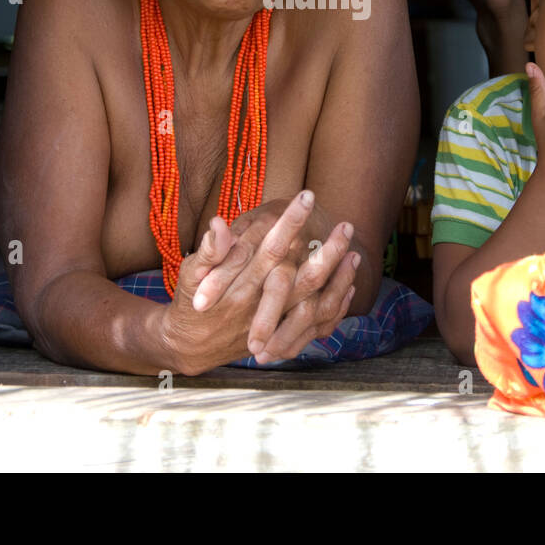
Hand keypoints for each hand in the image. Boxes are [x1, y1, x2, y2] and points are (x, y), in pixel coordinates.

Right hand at [158, 190, 355, 373]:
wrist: (190, 347)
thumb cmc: (189, 302)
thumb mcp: (189, 275)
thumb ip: (208, 251)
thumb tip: (219, 223)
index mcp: (240, 285)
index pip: (272, 248)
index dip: (291, 222)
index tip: (307, 197)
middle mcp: (260, 306)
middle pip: (303, 277)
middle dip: (328, 250)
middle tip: (347, 225)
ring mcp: (274, 325)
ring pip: (315, 302)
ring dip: (338, 278)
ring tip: (355, 252)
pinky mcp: (280, 337)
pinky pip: (316, 325)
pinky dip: (334, 306)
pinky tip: (349, 285)